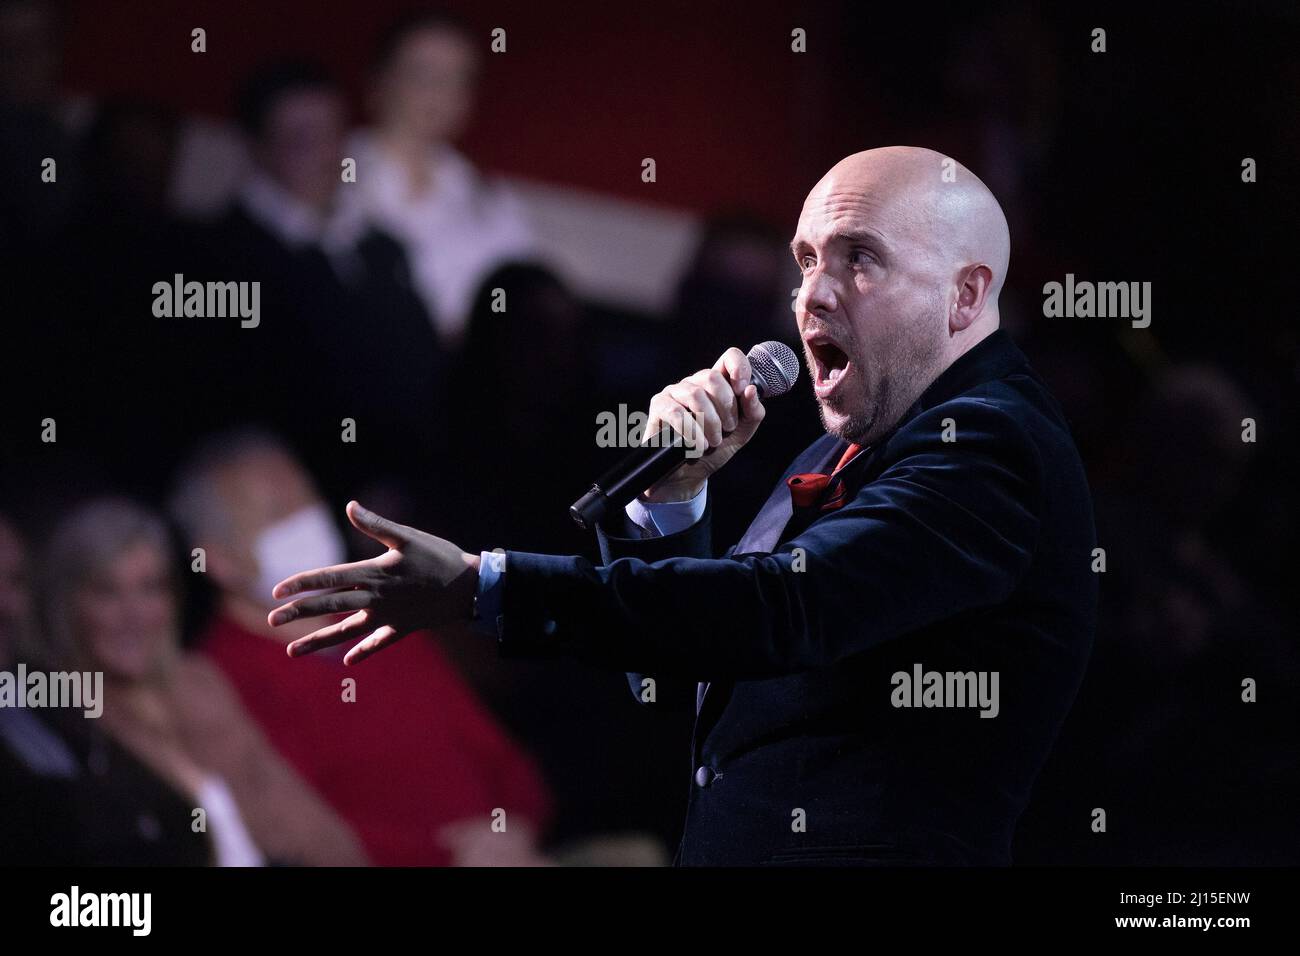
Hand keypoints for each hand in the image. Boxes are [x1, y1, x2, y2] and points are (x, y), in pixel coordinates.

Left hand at [267, 501, 479, 664]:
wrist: (470, 588)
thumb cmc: (439, 557)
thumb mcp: (408, 536)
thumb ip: (376, 524)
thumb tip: (350, 506)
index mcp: (374, 573)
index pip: (329, 578)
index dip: (302, 583)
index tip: (276, 592)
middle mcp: (375, 598)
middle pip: (330, 605)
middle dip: (300, 613)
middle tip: (272, 620)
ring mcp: (388, 617)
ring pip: (346, 630)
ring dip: (319, 640)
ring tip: (292, 651)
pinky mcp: (403, 628)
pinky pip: (378, 642)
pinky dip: (362, 651)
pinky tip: (347, 662)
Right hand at [641, 346, 765, 501]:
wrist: (688, 475)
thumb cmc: (713, 450)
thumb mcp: (741, 433)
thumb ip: (752, 412)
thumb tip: (751, 389)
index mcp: (716, 384)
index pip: (729, 357)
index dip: (739, 368)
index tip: (743, 389)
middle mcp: (694, 383)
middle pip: (712, 377)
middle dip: (726, 407)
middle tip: (727, 429)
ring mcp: (674, 392)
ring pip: (696, 396)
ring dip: (710, 424)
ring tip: (712, 442)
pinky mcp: (658, 406)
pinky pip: (676, 412)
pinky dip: (692, 432)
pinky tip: (698, 446)